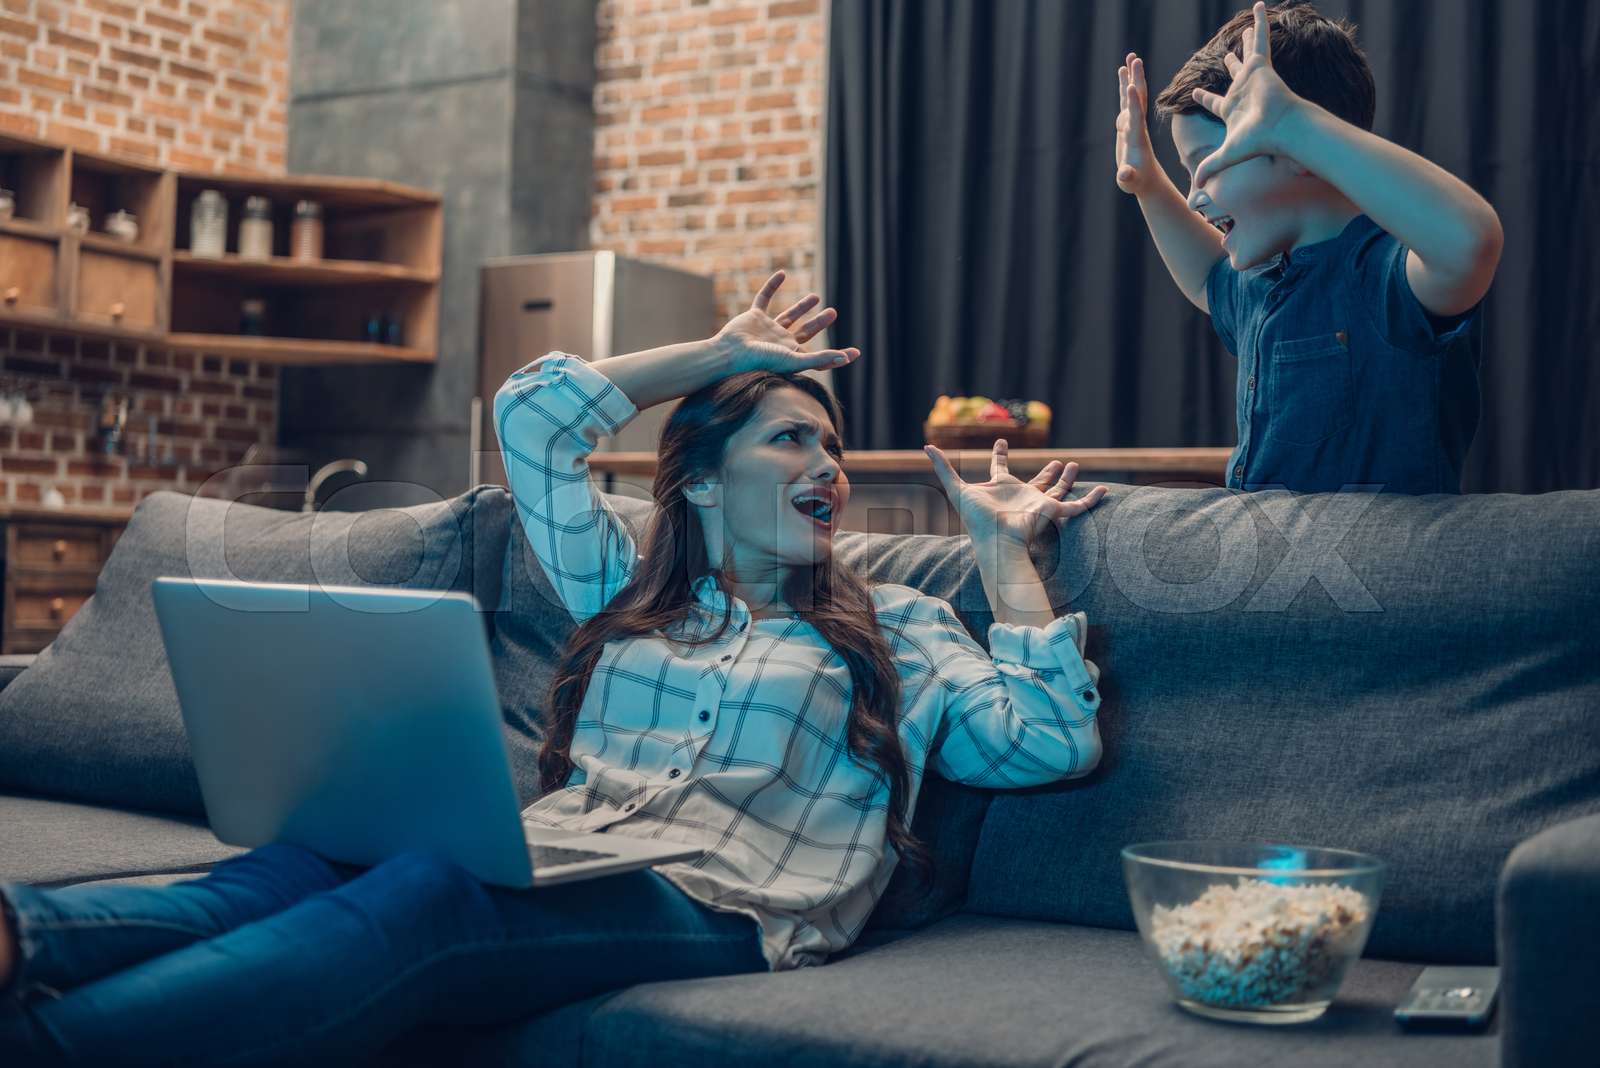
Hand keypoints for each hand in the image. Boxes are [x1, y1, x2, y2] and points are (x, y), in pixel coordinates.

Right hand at [713, 270, 860, 374]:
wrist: (730, 353)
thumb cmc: (760, 360)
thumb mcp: (794, 360)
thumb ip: (819, 359)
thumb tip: (845, 357)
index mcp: (792, 354)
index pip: (820, 355)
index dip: (837, 355)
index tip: (856, 352)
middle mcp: (781, 342)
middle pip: (806, 331)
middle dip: (819, 323)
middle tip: (832, 313)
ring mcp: (767, 328)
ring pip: (789, 315)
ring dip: (802, 306)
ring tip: (816, 297)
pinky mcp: (754, 316)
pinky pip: (764, 298)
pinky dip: (772, 286)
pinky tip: (783, 273)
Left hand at [925, 440, 1107, 548]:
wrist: (996, 541)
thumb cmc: (976, 520)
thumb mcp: (956, 489)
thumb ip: (942, 467)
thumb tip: (925, 445)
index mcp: (1001, 488)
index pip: (1001, 468)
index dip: (1001, 454)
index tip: (1002, 441)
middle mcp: (1022, 496)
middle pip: (1037, 480)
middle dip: (1048, 471)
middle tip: (1058, 461)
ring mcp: (1039, 504)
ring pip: (1058, 488)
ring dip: (1067, 477)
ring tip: (1075, 465)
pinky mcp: (1054, 512)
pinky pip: (1077, 507)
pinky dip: (1092, 500)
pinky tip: (1104, 491)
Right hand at [1115, 52, 1159, 195]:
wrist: (1145, 179)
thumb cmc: (1136, 181)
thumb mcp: (1130, 181)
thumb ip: (1127, 177)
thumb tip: (1124, 173)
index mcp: (1137, 137)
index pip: (1135, 117)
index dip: (1132, 103)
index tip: (1130, 86)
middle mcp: (1137, 126)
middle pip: (1137, 99)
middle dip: (1136, 80)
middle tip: (1135, 60)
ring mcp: (1133, 123)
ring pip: (1132, 96)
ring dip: (1131, 77)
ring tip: (1131, 58)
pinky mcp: (1127, 123)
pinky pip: (1126, 101)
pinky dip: (1124, 86)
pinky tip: (1122, 73)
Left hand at [1191, 1, 1305, 188]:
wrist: (1281, 130)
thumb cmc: (1258, 142)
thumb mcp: (1226, 155)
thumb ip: (1210, 168)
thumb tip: (1197, 190)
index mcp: (1232, 110)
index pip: (1214, 102)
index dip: (1203, 97)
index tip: (1195, 91)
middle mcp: (1243, 91)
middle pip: (1234, 74)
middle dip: (1230, 64)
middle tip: (1227, 53)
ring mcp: (1254, 77)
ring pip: (1249, 52)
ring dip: (1248, 38)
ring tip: (1248, 22)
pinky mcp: (1262, 65)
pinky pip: (1261, 38)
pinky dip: (1261, 22)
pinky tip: (1259, 5)